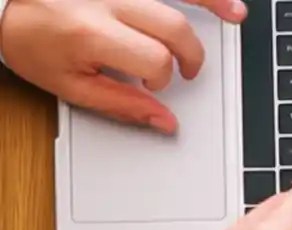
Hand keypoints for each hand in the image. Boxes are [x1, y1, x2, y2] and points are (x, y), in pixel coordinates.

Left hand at [0, 0, 244, 132]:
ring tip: (235, 16)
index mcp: (92, 33)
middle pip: (173, 27)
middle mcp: (107, 1)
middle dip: (188, 55)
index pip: (153, 60)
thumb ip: (121, 104)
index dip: (161, 80)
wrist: (2, 3)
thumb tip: (165, 122)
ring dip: (212, 3)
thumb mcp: (67, 84)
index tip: (151, 86)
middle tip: (184, 71)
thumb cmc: (30, 39)